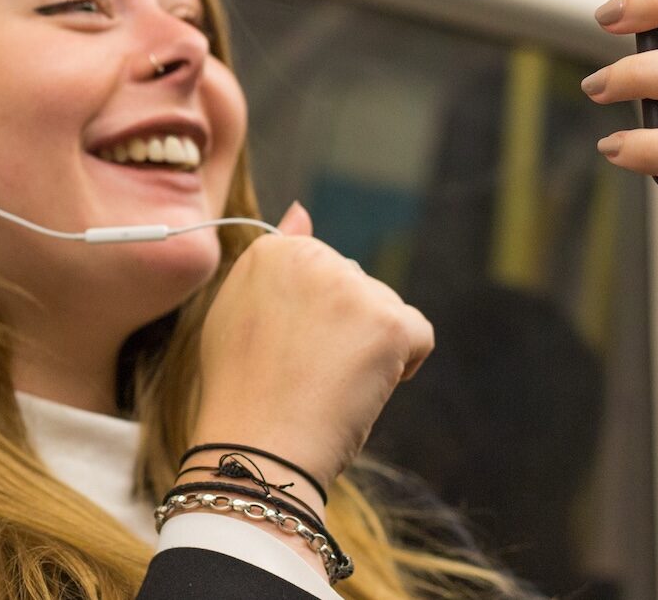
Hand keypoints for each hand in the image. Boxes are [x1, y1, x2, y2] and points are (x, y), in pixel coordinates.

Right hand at [192, 204, 434, 491]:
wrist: (254, 448)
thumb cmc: (242, 390)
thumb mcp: (238, 312)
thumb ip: (274, 260)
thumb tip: (303, 209)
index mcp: (271, 251)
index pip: (322, 271)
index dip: (312, 320)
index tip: (287, 351)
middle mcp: (311, 256)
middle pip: (357, 287)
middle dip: (343, 329)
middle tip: (305, 373)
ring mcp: (351, 287)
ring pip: (387, 312)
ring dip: (371, 348)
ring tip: (326, 385)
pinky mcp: (388, 322)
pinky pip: (418, 336)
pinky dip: (401, 366)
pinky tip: (361, 388)